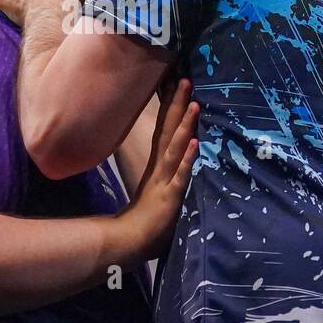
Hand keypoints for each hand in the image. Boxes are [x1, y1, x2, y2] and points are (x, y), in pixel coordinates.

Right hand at [121, 78, 198, 260]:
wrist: (127, 243)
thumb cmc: (143, 221)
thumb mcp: (156, 191)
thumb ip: (163, 175)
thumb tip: (172, 159)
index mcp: (157, 165)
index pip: (164, 129)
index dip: (171, 107)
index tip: (176, 84)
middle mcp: (159, 167)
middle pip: (169, 130)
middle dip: (177, 104)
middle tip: (185, 79)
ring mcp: (164, 180)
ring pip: (175, 147)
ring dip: (185, 125)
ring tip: (193, 102)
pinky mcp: (169, 196)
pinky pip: (180, 174)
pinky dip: (187, 158)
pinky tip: (195, 144)